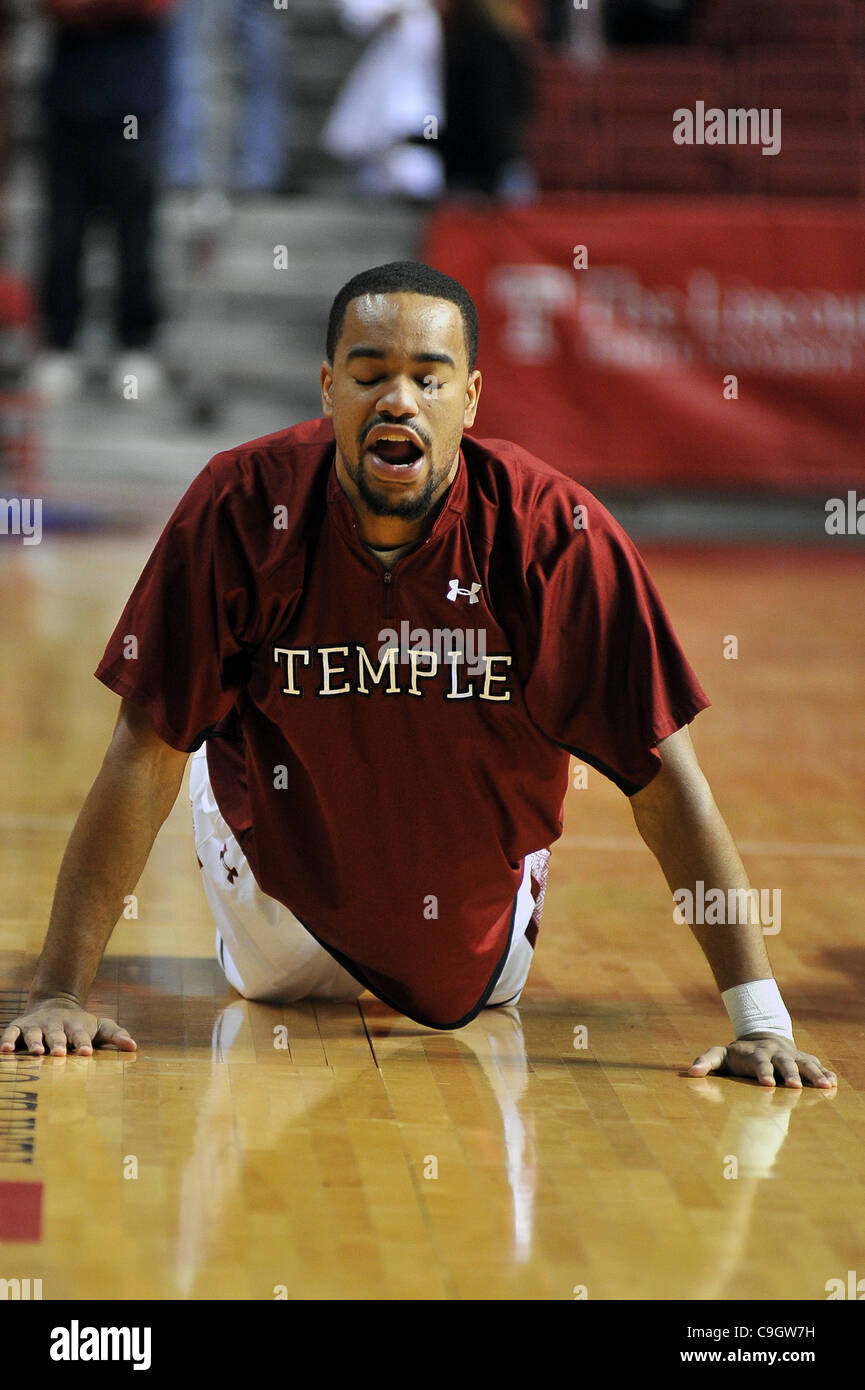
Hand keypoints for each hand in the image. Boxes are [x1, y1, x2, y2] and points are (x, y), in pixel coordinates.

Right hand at [0, 997, 135, 1056]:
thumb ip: (116, 1035)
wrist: (56, 1002)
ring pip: (34, 1033)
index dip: (83, 1043)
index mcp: (76, 1026)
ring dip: (35, 1042)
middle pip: (57, 1034)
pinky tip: (5, 1051)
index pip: (81, 1035)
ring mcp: (37, 1025)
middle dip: (58, 1043)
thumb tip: (134, 1047)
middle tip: (59, 1054)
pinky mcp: (20, 1026)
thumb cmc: (81, 1024)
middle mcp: (55, 1024)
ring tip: (37, 1053)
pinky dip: (7, 1040)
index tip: (86, 1053)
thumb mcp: (100, 1026)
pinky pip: (11, 1032)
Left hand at [688, 1032, 835, 1088]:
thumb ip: (707, 1061)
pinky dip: (824, 1072)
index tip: (767, 1085)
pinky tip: (832, 1081)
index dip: (763, 1073)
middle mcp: (775, 1053)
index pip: (759, 1063)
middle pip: (784, 1063)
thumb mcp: (721, 1056)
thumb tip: (690, 1072)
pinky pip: (815, 1064)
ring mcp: (791, 1056)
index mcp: (755, 1054)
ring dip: (814, 1074)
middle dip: (790, 1074)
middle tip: (795, 1087)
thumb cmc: (738, 1055)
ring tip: (825, 1086)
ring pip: (804, 1063)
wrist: (762, 1037)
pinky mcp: (803, 1060)